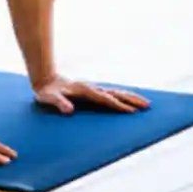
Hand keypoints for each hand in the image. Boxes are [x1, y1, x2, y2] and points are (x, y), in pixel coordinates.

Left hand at [34, 75, 150, 114]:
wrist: (44, 79)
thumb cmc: (46, 92)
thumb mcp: (48, 98)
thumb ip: (58, 103)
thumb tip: (69, 111)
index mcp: (84, 90)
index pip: (105, 99)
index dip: (118, 105)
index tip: (131, 111)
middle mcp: (91, 88)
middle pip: (115, 93)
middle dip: (131, 99)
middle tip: (148, 105)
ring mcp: (93, 89)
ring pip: (116, 92)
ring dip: (130, 97)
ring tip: (145, 103)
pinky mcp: (92, 92)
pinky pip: (111, 94)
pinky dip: (123, 96)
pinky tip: (129, 101)